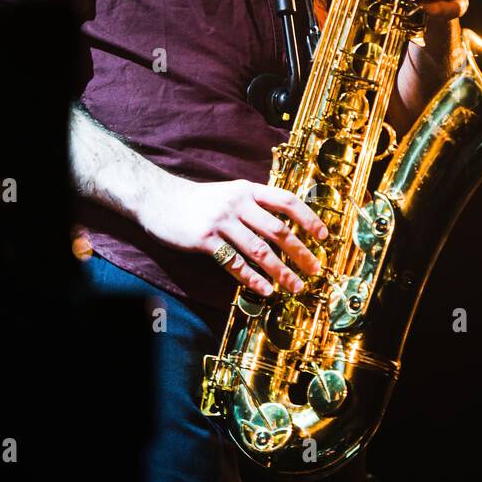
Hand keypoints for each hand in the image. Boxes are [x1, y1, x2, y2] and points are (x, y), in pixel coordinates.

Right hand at [141, 177, 328, 296]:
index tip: (323, 237)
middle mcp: (238, 203)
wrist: (158, 199)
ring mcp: (222, 221)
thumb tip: (285, 225)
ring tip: (295, 287)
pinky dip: (252, 278)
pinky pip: (234, 263)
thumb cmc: (199, 201)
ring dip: (281, 271)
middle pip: (278, 230)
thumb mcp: (230, 193)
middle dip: (301, 252)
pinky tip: (265, 290)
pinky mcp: (205, 240)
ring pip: (259, 250)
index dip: (308, 219)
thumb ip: (254, 205)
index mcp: (248, 190)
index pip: (287, 201)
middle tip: (315, 270)